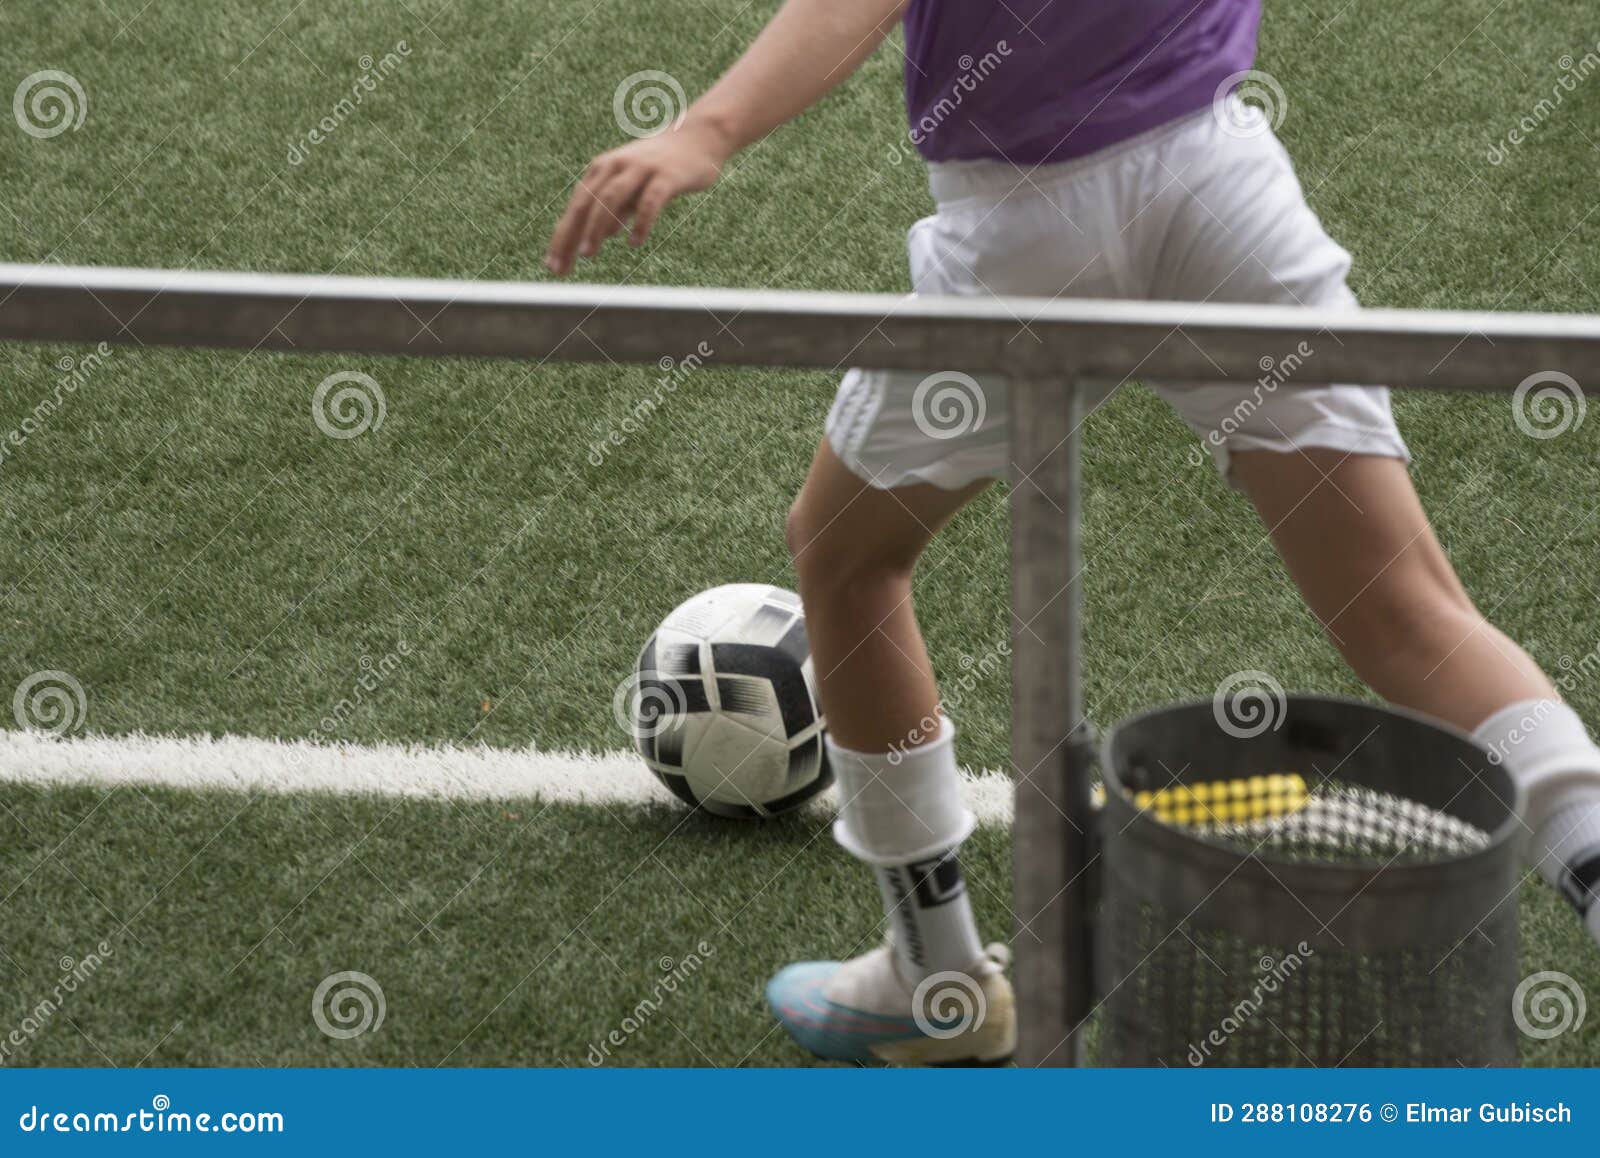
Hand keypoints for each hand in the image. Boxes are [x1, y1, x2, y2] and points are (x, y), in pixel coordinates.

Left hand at [545, 121, 730, 275]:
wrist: (698, 137)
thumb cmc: (661, 166)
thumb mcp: (631, 186)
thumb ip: (616, 208)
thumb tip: (601, 234)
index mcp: (602, 170)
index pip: (576, 207)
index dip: (562, 237)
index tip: (553, 266)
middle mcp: (615, 166)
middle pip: (585, 203)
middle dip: (571, 235)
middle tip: (562, 265)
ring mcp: (640, 169)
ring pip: (609, 198)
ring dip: (595, 227)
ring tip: (588, 252)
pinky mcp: (666, 175)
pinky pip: (649, 202)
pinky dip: (639, 223)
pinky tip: (634, 242)